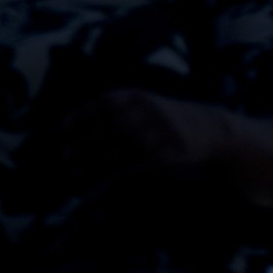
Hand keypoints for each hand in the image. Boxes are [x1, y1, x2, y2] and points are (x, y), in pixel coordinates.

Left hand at [59, 88, 228, 187]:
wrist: (211, 126)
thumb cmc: (164, 117)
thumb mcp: (142, 103)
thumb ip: (115, 109)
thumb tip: (76, 123)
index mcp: (137, 96)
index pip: (104, 103)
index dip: (82, 114)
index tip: (62, 128)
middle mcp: (150, 110)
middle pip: (112, 126)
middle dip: (86, 141)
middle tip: (64, 155)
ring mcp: (164, 130)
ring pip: (127, 146)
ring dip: (102, 159)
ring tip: (82, 170)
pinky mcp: (176, 149)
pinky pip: (147, 161)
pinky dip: (128, 169)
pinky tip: (113, 176)